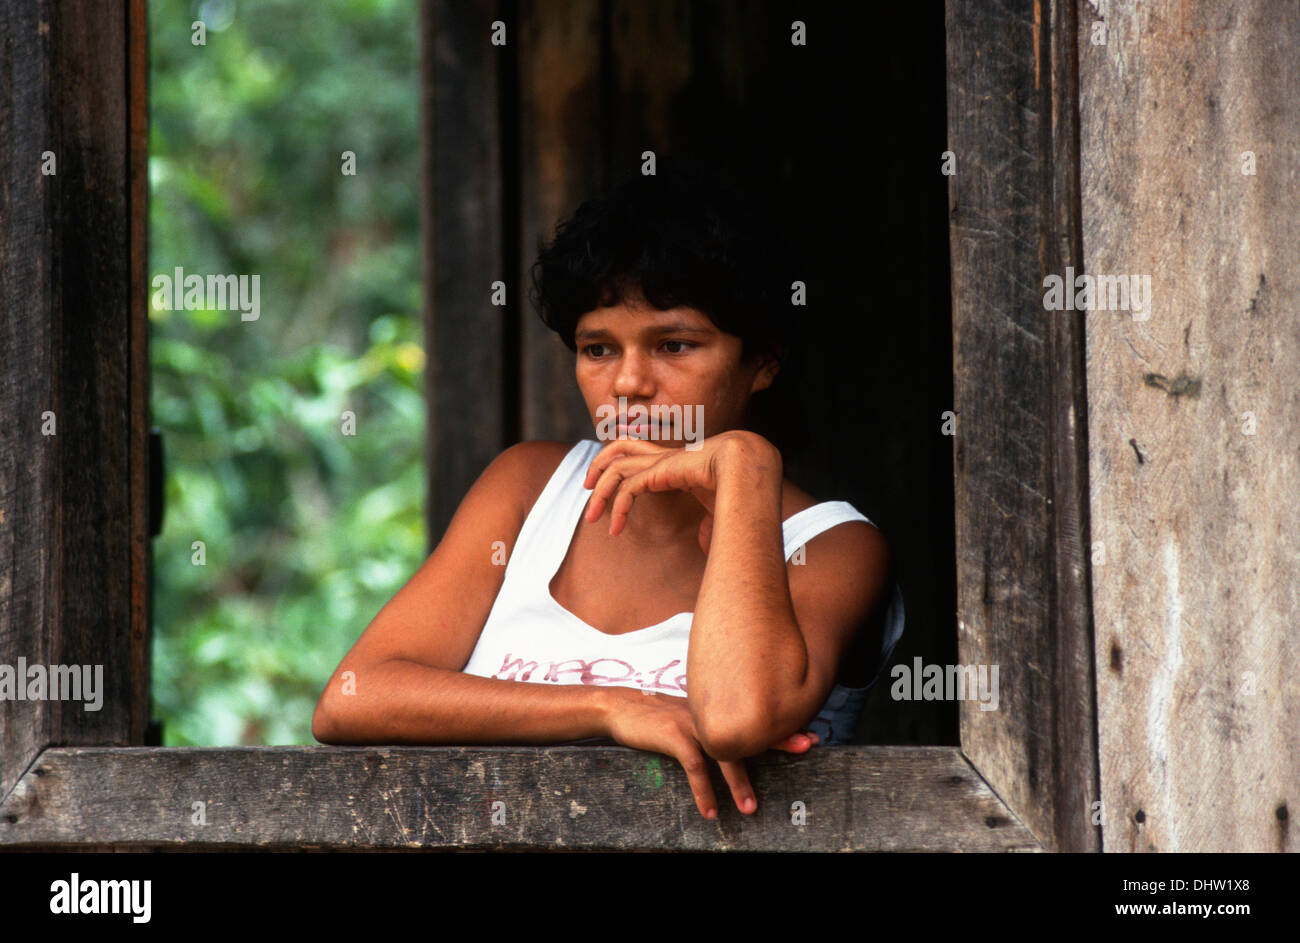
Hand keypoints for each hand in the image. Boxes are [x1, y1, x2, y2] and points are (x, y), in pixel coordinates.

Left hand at [582, 431, 778, 551]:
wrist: (751, 470)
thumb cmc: (742, 491)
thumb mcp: (720, 513)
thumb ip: (709, 526)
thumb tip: (705, 543)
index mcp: (677, 464)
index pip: (641, 457)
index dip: (623, 472)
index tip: (613, 498)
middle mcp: (666, 458)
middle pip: (621, 449)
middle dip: (599, 466)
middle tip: (586, 491)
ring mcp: (661, 461)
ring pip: (616, 464)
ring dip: (599, 490)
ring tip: (591, 516)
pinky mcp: (659, 470)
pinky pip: (627, 487)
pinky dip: (616, 507)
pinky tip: (615, 529)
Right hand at [601, 686, 817, 818]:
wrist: (621, 706)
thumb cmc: (657, 716)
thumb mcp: (689, 715)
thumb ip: (712, 724)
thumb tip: (735, 742)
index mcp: (717, 708)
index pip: (754, 715)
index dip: (781, 725)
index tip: (809, 733)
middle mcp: (710, 713)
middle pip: (749, 727)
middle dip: (779, 739)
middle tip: (806, 746)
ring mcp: (693, 723)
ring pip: (725, 755)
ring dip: (739, 784)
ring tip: (750, 809)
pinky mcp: (674, 736)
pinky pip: (695, 767)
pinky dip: (703, 791)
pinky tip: (710, 811)